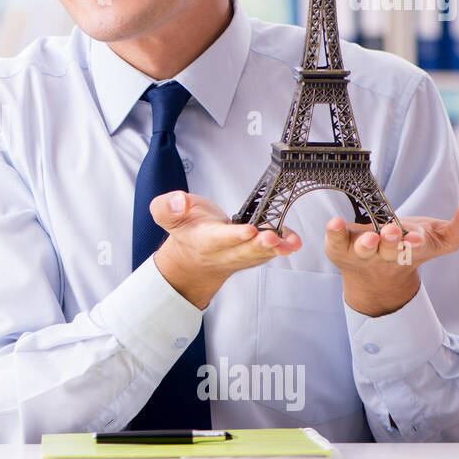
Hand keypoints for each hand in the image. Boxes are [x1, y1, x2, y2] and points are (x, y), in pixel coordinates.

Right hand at [151, 191, 301, 308]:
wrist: (194, 257)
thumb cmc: (187, 228)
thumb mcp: (165, 214)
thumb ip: (166, 207)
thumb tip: (179, 201)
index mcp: (201, 240)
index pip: (216, 239)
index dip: (232, 236)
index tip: (248, 230)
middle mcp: (222, 252)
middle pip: (242, 251)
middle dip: (258, 245)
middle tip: (273, 238)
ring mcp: (239, 256)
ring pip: (258, 255)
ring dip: (274, 249)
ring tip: (289, 243)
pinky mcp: (253, 254)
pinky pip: (268, 252)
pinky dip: (283, 247)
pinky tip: (293, 241)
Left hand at [324, 198, 458, 316]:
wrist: (375, 279)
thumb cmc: (410, 249)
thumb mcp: (440, 240)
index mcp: (410, 253)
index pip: (415, 249)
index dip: (416, 243)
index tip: (418, 239)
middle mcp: (385, 256)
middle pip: (388, 250)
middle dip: (391, 242)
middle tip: (392, 232)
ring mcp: (361, 253)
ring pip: (363, 250)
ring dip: (366, 244)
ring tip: (369, 237)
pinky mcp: (340, 248)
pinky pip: (334, 242)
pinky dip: (333, 233)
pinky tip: (333, 223)